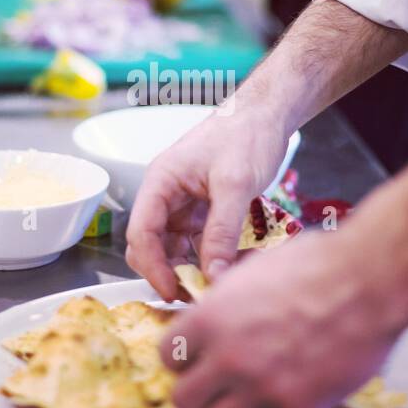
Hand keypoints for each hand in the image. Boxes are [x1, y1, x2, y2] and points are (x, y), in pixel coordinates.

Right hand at [125, 104, 289, 299]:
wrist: (267, 113)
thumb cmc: (246, 134)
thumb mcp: (235, 184)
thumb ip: (222, 231)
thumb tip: (214, 276)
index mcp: (160, 182)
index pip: (141, 233)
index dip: (153, 267)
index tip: (174, 292)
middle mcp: (165, 195)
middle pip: (150, 246)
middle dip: (168, 272)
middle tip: (197, 294)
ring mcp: (183, 204)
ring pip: (174, 249)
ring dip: (191, 268)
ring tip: (219, 283)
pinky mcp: (202, 210)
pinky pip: (198, 243)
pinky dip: (211, 257)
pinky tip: (232, 266)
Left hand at [162, 227, 407, 407]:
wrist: (369, 281)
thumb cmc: (318, 262)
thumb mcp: (256, 268)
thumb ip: (228, 298)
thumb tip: (219, 306)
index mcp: (212, 317)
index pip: (168, 355)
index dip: (182, 356)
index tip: (194, 357)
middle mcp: (229, 358)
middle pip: (184, 400)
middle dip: (197, 394)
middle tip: (214, 387)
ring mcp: (262, 388)